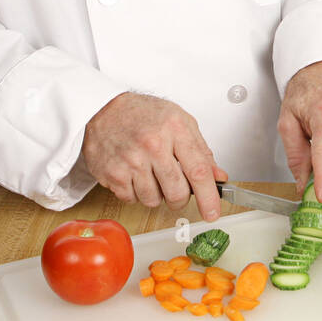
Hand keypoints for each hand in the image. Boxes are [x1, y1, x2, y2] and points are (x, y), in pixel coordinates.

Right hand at [82, 93, 226, 221]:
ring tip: (150, 172)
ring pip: (154, 200)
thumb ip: (201, 150)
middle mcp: (152, 145)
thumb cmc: (144, 114)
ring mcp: (131, 161)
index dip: (208, 196)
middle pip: (177, 192)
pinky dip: (136, 192)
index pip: (198, 170)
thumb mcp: (180, 121)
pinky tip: (134, 173)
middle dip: (180, 197)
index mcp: (174, 129)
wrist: (104, 109)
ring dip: (156, 193)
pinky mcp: (113, 174)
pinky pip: (132, 200)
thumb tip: (217, 177)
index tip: (213, 211)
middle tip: (176, 186)